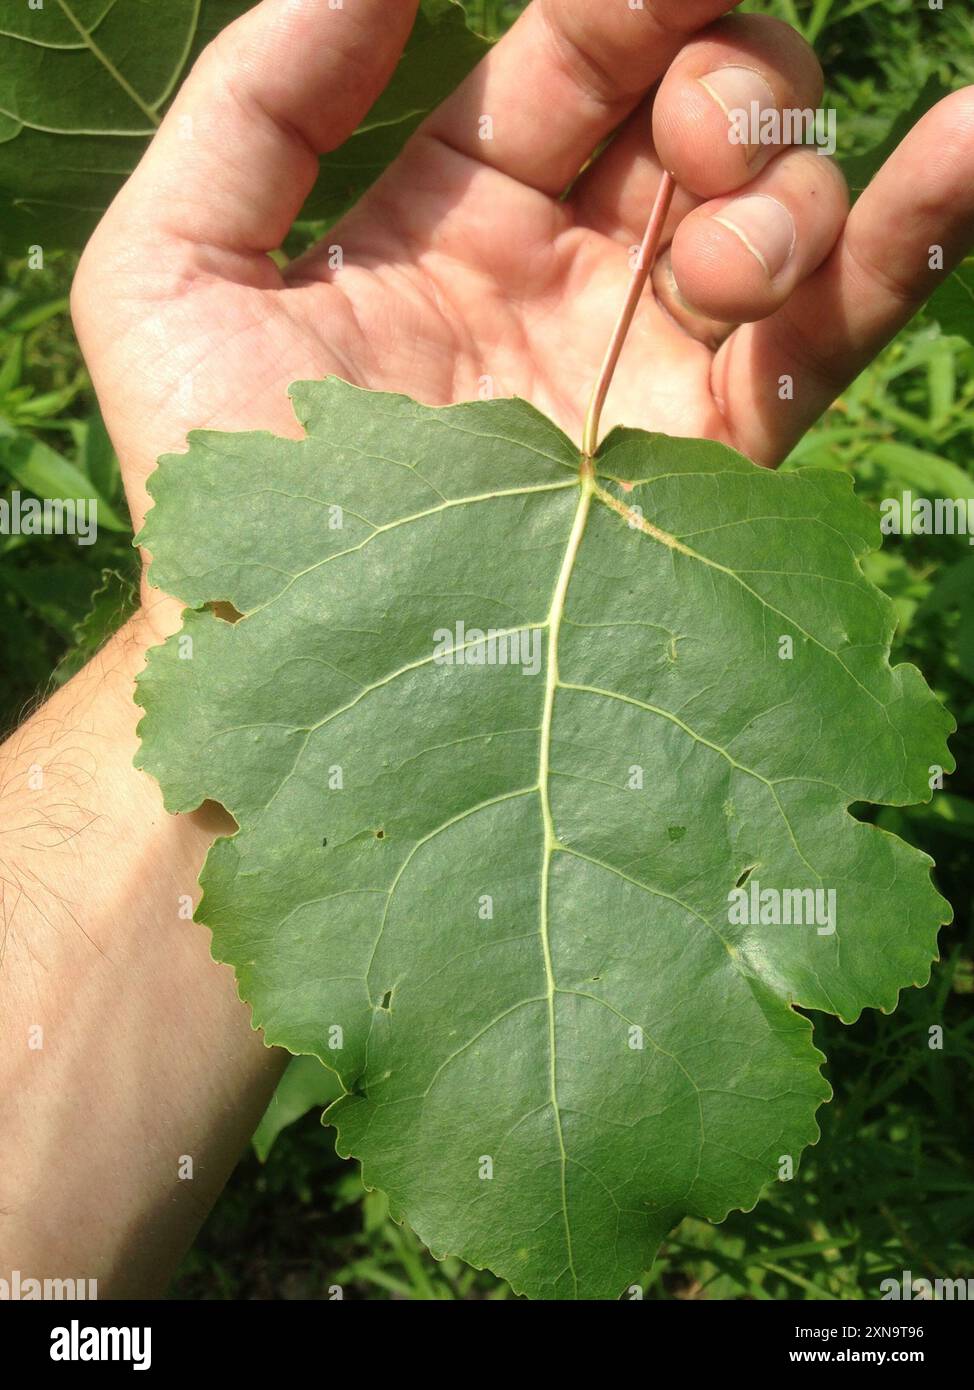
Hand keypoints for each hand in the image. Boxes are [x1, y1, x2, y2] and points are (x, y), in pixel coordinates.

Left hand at [72, 0, 973, 554]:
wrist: (301, 679)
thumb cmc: (217, 492)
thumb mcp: (167, 277)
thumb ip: (254, 107)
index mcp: (457, 216)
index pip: (563, 55)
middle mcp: (570, 274)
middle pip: (691, 106)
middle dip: (714, 73)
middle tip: (688, 130)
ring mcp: (651, 361)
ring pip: (777, 203)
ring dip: (784, 182)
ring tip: (721, 264)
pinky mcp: (715, 451)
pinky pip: (844, 323)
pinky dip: (924, 226)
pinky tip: (970, 145)